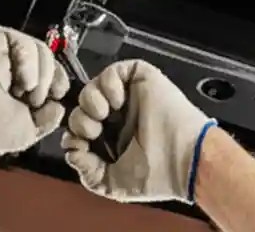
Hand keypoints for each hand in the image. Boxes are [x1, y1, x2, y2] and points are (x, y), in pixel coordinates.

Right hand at [0, 25, 69, 158]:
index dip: (57, 86)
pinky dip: (30, 62)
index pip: (46, 82)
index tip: (58, 96)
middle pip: (49, 64)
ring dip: (42, 75)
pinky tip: (20, 80)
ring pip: (43, 52)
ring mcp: (2, 54)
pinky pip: (28, 43)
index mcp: (11, 95)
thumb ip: (46, 121)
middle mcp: (8, 73)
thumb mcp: (24, 134)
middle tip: (38, 98)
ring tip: (26, 91)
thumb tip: (59, 106)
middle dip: (51, 81)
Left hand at [61, 59, 215, 203]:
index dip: (74, 133)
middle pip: (82, 105)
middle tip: (94, 131)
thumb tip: (72, 151)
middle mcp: (120, 114)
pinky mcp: (142, 79)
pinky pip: (113, 70)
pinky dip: (108, 83)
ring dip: (91, 100)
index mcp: (114, 137)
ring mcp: (130, 95)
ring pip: (93, 85)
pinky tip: (118, 101)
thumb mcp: (111, 183)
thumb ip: (87, 172)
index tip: (81, 144)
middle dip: (80, 119)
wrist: (182, 159)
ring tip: (105, 114)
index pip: (80, 126)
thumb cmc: (157, 174)